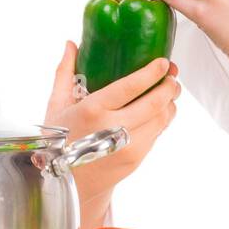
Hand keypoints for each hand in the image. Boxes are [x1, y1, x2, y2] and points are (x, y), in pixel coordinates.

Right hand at [44, 41, 179, 228]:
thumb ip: (64, 72)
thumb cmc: (59, 141)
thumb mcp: (56, 106)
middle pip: (155, 103)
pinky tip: (161, 108)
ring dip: (171, 101)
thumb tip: (71, 44)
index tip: (162, 62)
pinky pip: (158, 133)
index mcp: (92, 111)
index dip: (151, 73)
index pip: (131, 87)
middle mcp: (112, 129)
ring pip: (161, 119)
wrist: (68, 184)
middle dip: (169, 85)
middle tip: (172, 74)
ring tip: (170, 89)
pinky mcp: (136, 159)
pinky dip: (164, 117)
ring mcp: (127, 147)